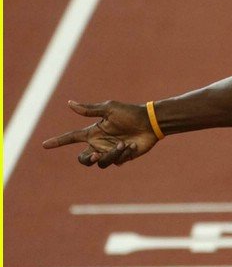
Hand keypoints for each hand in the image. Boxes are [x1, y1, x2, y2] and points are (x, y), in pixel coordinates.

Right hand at [41, 100, 159, 167]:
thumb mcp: (109, 109)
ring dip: (112, 154)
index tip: (44, 145)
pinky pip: (115, 162)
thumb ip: (89, 110)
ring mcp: (110, 151)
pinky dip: (123, 154)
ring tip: (124, 144)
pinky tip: (133, 146)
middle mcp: (100, 143)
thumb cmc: (131, 113)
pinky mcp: (122, 157)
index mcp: (94, 132)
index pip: (71, 137)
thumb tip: (69, 103)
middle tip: (96, 153)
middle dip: (88, 159)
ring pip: (100, 163)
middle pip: (83, 159)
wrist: (151, 123)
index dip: (58, 141)